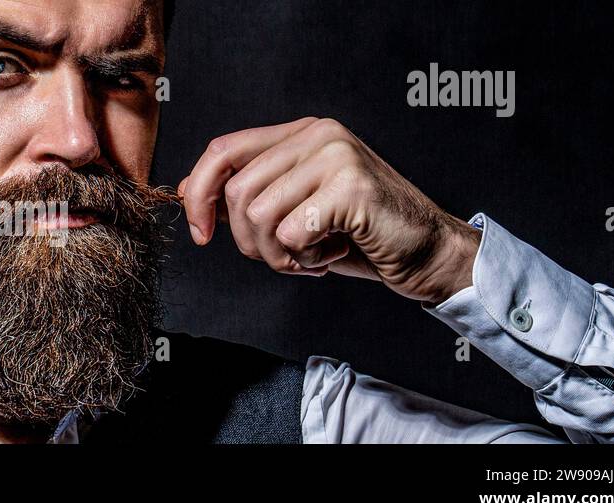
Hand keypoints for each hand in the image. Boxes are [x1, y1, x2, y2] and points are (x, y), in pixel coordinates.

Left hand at [179, 117, 479, 303]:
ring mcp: (336, 156)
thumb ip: (247, 195)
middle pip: (235, 191)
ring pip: (257, 214)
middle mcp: (318, 134)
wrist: (427, 254)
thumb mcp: (293, 211)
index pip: (222, 151)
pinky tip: (333, 255)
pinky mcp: (352, 187)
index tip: (200, 234)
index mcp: (300, 132)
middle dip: (248, 242)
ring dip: (278, 254)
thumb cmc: (359, 236)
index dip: (199, 194)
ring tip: (312, 256)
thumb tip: (186, 191)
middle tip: (286, 257)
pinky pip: (291, 233)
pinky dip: (305, 259)